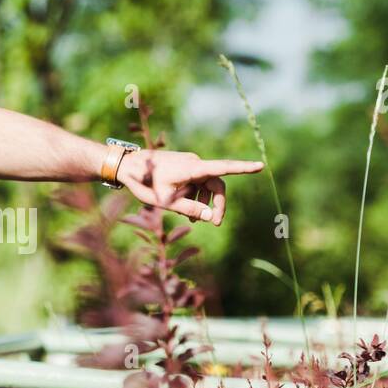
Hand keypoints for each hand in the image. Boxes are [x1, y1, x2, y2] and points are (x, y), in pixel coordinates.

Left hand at [116, 149, 262, 225]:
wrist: (127, 165)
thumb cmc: (145, 183)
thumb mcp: (166, 201)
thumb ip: (190, 209)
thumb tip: (211, 217)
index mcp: (193, 168)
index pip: (223, 168)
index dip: (243, 168)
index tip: (260, 166)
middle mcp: (195, 163)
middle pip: (217, 185)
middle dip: (217, 205)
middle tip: (214, 224)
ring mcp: (190, 164)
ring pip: (207, 186)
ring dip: (204, 202)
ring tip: (192, 219)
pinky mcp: (185, 167)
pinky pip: (197, 183)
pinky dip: (196, 196)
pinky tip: (187, 210)